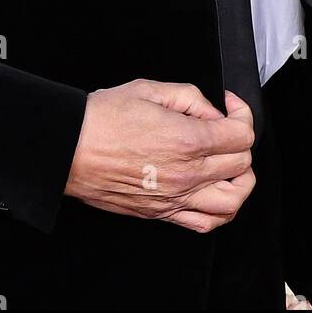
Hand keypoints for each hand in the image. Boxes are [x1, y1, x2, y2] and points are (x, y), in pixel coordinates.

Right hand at [64, 78, 255, 231]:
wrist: (69, 148)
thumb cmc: (102, 118)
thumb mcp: (150, 89)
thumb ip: (190, 97)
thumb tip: (212, 112)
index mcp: (188, 140)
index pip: (242, 135)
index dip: (241, 114)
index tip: (228, 106)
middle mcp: (187, 174)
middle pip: (241, 165)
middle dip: (240, 142)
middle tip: (225, 128)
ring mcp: (175, 199)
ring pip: (233, 202)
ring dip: (240, 181)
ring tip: (231, 165)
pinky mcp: (161, 213)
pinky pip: (205, 224)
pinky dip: (220, 211)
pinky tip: (214, 193)